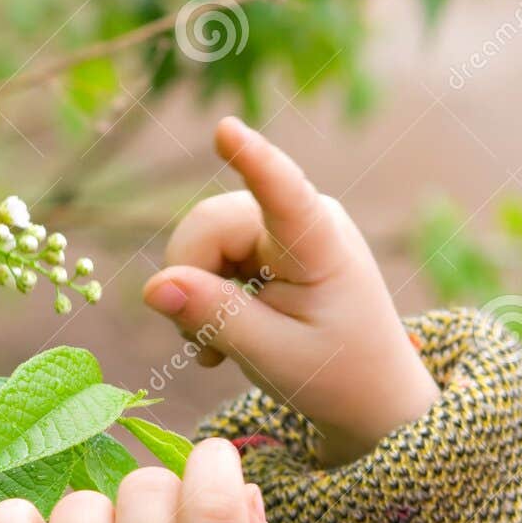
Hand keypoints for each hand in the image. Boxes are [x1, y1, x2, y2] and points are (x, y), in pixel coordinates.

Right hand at [142, 117, 439, 466]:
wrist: (368, 393)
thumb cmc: (336, 375)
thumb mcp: (274, 357)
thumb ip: (214, 318)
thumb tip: (153, 287)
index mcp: (320, 243)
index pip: (283, 193)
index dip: (252, 160)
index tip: (225, 128)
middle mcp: (301, 218)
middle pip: (207, 227)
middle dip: (192, 283)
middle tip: (206, 346)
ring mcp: (280, 226)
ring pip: (198, 242)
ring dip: (197, 297)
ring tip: (223, 346)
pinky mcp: (265, 241)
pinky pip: (207, 255)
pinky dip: (205, 297)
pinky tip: (224, 337)